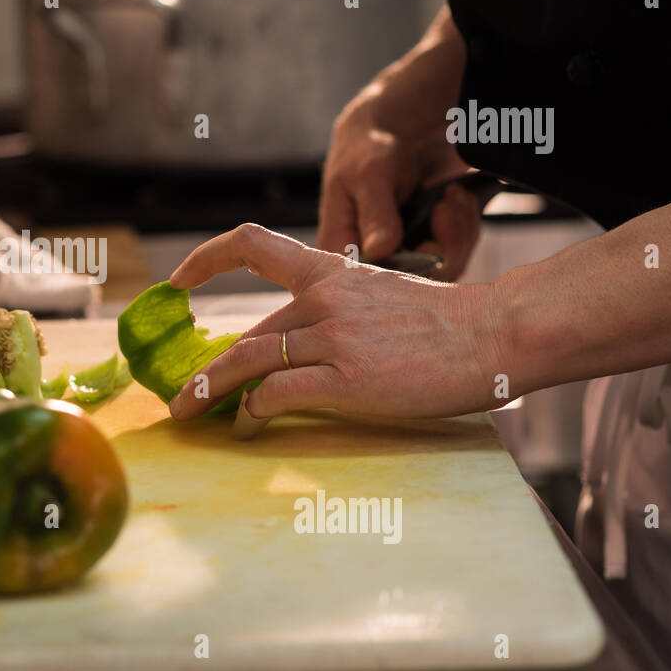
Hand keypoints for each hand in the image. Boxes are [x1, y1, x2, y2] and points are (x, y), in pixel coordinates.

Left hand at [167, 224, 507, 419]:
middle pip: (246, 334)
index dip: (205, 260)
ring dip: (208, 390)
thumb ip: (335, 311)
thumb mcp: (379, 297)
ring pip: (247, 361)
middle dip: (208, 369)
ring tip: (186, 411)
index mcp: (329, 272)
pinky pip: (277, 394)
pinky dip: (254, 411)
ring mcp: (332, 339)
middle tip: (184, 392)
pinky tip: (248, 425)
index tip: (176, 282)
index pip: (252, 245)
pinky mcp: (346, 380)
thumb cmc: (445, 324)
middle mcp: (322, 300)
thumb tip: (296, 344)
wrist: (494, 334)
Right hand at [319, 96, 481, 280]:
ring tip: (451, 196)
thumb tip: (380, 251)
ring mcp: (404, 254)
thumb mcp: (369, 174)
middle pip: (414, 284)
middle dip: (442, 249)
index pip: (372, 285)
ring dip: (458, 233)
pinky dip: (465, 224)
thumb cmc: (367, 149)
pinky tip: (456, 197)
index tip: (427, 242)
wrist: (393, 129)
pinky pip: (456, 251)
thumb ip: (375, 213)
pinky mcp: (429, 244)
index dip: (406, 273)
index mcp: (342, 250)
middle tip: (445, 210)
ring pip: (442, 269)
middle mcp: (374, 260)